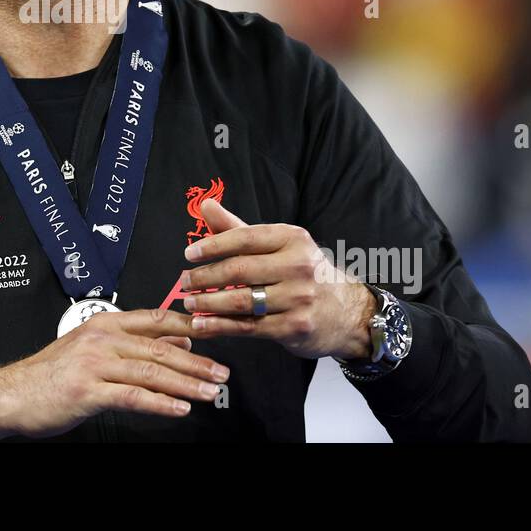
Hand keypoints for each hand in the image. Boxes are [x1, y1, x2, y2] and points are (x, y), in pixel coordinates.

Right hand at [0, 308, 229, 440]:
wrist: (11, 394)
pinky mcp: (88, 391)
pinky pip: (133, 397)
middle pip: (160, 348)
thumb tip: (176, 343)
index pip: (156, 318)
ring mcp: (94, 364)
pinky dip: (161, 403)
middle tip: (222, 372)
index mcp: (104, 323)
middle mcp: (102, 338)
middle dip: (197, 362)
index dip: (189, 326)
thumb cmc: (50, 374)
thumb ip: (130, 344)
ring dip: (186, 383)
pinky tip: (180, 409)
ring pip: (151, 371)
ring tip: (210, 392)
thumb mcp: (90, 348)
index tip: (216, 333)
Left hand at [179, 197, 374, 361]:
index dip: (212, 246)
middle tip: (184, 281)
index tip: (188, 254)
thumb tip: (205, 204)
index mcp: (292, 238)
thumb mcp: (278, 245)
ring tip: (189, 303)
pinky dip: (220, 326)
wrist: (346, 312)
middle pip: (240, 270)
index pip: (244, 238)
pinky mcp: (294, 326)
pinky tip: (202, 324)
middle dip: (205, 277)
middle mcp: (298, 265)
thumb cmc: (302, 273)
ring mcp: (298, 298)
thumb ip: (238, 228)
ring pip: (242, 300)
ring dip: (209, 303)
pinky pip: (248, 326)